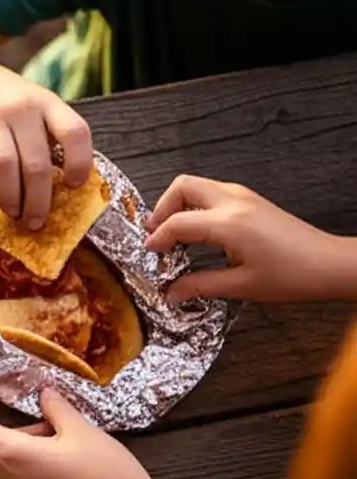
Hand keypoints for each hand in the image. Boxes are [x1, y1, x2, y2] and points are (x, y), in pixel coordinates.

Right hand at [0, 61, 92, 229]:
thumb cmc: (11, 106)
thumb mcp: (39, 108)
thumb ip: (53, 137)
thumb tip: (67, 191)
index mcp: (47, 104)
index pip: (74, 133)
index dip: (80, 163)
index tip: (75, 185)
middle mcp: (20, 108)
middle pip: (36, 163)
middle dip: (38, 200)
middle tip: (36, 221)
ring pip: (4, 166)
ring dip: (10, 197)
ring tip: (13, 212)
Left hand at [0, 389, 162, 478]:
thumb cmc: (104, 473)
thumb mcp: (80, 429)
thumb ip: (55, 407)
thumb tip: (43, 393)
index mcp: (12, 454)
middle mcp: (6, 478)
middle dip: (4, 425)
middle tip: (43, 418)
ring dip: (18, 443)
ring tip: (59, 436)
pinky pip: (13, 477)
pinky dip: (25, 460)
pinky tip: (60, 457)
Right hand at [144, 175, 356, 302]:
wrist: (330, 265)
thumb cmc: (294, 275)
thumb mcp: (242, 286)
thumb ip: (200, 285)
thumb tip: (172, 292)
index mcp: (229, 223)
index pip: (177, 223)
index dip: (157, 238)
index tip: (149, 253)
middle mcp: (234, 202)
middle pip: (182, 187)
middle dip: (162, 208)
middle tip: (155, 233)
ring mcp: (244, 197)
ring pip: (198, 186)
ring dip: (179, 205)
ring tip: (174, 234)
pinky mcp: (251, 201)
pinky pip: (213, 193)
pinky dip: (196, 206)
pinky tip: (199, 232)